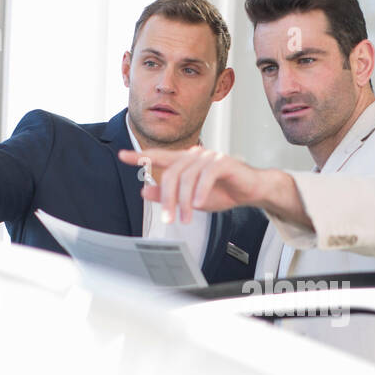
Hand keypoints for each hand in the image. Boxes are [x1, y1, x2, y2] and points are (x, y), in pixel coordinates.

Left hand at [117, 146, 308, 227]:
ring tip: (184, 219)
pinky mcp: (224, 163)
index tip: (123, 156)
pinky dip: (201, 191)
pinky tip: (199, 204)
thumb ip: (168, 194)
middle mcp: (195, 156)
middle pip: (171, 173)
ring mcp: (209, 157)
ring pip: (187, 176)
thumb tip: (144, 190)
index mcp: (185, 162)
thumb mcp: (190, 198)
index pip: (159, 156)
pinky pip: (207, 175)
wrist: (251, 191)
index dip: (140, 156)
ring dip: (184, 201)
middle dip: (167, 199)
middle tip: (169, 219)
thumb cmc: (223, 191)